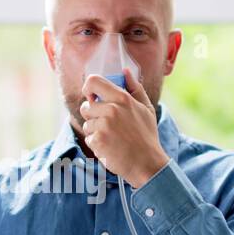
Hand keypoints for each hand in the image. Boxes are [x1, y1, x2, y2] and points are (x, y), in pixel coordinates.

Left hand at [78, 67, 168, 187]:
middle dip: (92, 116)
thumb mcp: (146, 108)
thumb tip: (125, 71)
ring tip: (112, 138)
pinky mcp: (98, 141)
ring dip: (95, 132)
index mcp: (122, 98)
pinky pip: (89, 139)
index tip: (91, 97)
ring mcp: (104, 125)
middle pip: (86, 107)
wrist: (147, 163)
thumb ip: (135, 88)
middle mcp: (111, 109)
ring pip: (87, 125)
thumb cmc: (147, 136)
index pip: (93, 82)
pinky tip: (110, 148)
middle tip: (108, 126)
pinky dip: (97, 145)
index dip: (87, 88)